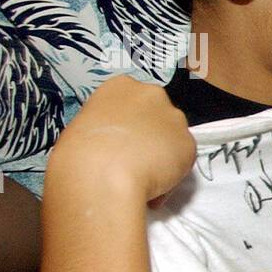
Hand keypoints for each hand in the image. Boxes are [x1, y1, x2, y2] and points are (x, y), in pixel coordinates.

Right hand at [47, 75, 195, 203]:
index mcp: (121, 86)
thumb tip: (116, 143)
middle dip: (150, 134)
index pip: (131, 100)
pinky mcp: (190, 143)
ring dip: (163, 152)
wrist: (104, 175)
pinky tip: (153, 185)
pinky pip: (182, 159)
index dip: (128, 122)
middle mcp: (153, 94)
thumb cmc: (81, 152)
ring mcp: (175, 118)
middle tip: (135, 157)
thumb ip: (107, 126)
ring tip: (145, 175)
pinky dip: (172, 173)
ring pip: (172, 136)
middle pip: (156, 114)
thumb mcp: (84, 127)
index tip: (122, 139)